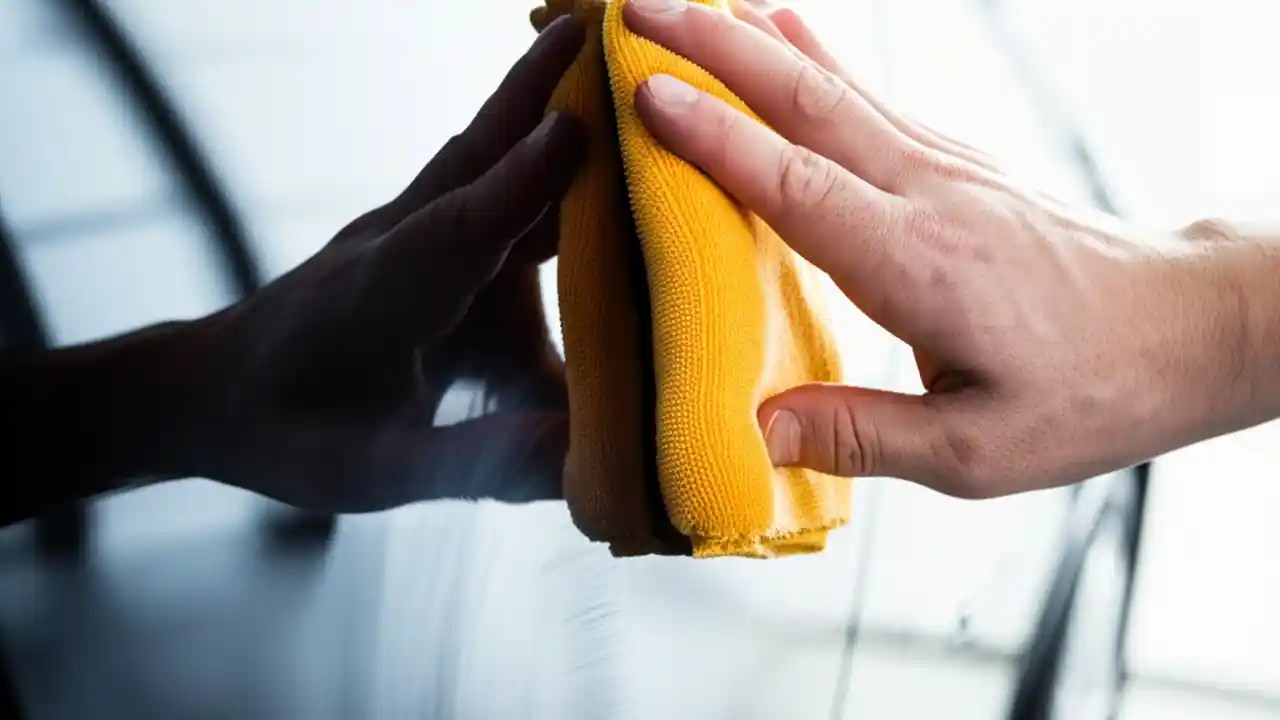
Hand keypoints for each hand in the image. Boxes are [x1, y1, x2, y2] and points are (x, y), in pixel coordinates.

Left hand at [186, 17, 586, 510]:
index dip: (520, 183)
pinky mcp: (420, 232)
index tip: (579, 129)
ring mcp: (408, 227)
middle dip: (538, 91)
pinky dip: (531, 144)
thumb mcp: (379, 471)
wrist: (215, 392)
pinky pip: (483, 174)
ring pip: (480, 150)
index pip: (460, 231)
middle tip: (606, 27)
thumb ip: (480, 463)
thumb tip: (591, 462)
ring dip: (538, 99)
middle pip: (476, 154)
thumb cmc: (293, 430)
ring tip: (608, 58)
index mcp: (386, 298)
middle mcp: (399, 241)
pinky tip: (576, 138)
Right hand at [624, 0, 1256, 496]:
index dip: (718, 140)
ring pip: (834, 84)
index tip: (646, 95)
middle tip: (637, 11)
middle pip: (807, 102)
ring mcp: (944, 167)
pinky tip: (778, 31)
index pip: (799, 187)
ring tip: (687, 4)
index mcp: (921, 265)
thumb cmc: (1088, 392)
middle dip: (715, 48)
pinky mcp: (953, 162)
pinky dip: (808, 55)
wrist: (1184, 328)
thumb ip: (863, 435)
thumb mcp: (977, 453)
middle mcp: (928, 194)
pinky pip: (864, 96)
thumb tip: (756, 428)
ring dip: (752, 38)